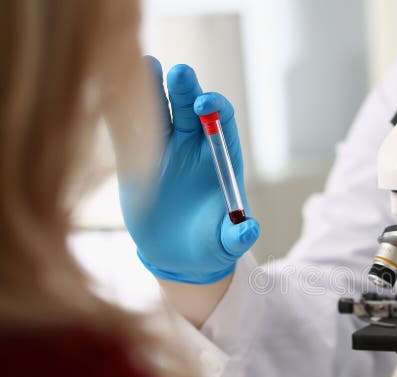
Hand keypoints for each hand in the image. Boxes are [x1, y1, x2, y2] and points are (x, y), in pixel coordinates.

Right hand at [118, 57, 259, 284]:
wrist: (177, 257)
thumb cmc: (210, 246)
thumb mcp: (226, 244)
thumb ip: (237, 236)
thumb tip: (249, 231)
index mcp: (220, 158)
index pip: (222, 121)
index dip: (215, 109)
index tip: (204, 107)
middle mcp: (193, 146)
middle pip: (190, 107)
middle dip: (185, 89)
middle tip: (179, 74)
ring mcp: (163, 148)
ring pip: (157, 110)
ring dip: (151, 88)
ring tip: (144, 64)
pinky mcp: (134, 158)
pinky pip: (126, 130)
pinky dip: (120, 110)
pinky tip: (111, 89)